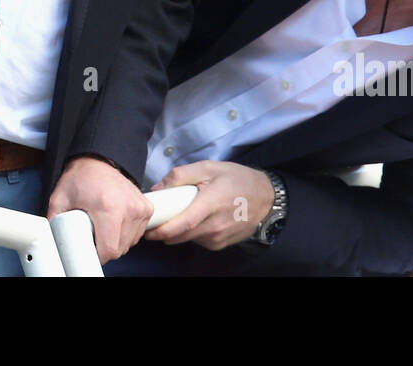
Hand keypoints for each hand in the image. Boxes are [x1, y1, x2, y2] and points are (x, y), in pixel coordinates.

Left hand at [47, 156, 153, 263]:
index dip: (97, 256)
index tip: (89, 251)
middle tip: (92, 234)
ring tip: (103, 225)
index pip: (109, 249)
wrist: (98, 160)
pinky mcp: (146, 208)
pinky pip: (137, 233)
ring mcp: (139, 208)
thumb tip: (50, 242)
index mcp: (108, 208)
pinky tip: (115, 222)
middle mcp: (128, 208)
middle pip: (119, 248)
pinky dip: (126, 233)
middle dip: (104, 248)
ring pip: (129, 243)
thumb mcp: (59, 200)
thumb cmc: (80, 178)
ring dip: (116, 241)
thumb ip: (53, 224)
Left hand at [143, 161, 273, 250]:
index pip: (183, 223)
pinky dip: (191, 233)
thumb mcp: (209, 167)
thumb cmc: (237, 179)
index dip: (163, 229)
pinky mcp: (220, 244)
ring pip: (188, 239)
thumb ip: (181, 175)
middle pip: (181, 235)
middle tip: (153, 221)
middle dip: (163, 231)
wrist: (265, 198)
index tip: (148, 227)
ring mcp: (219, 237)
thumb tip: (158, 188)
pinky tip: (196, 219)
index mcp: (211, 202)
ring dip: (177, 231)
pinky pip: (198, 241)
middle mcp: (215, 225)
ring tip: (178, 214)